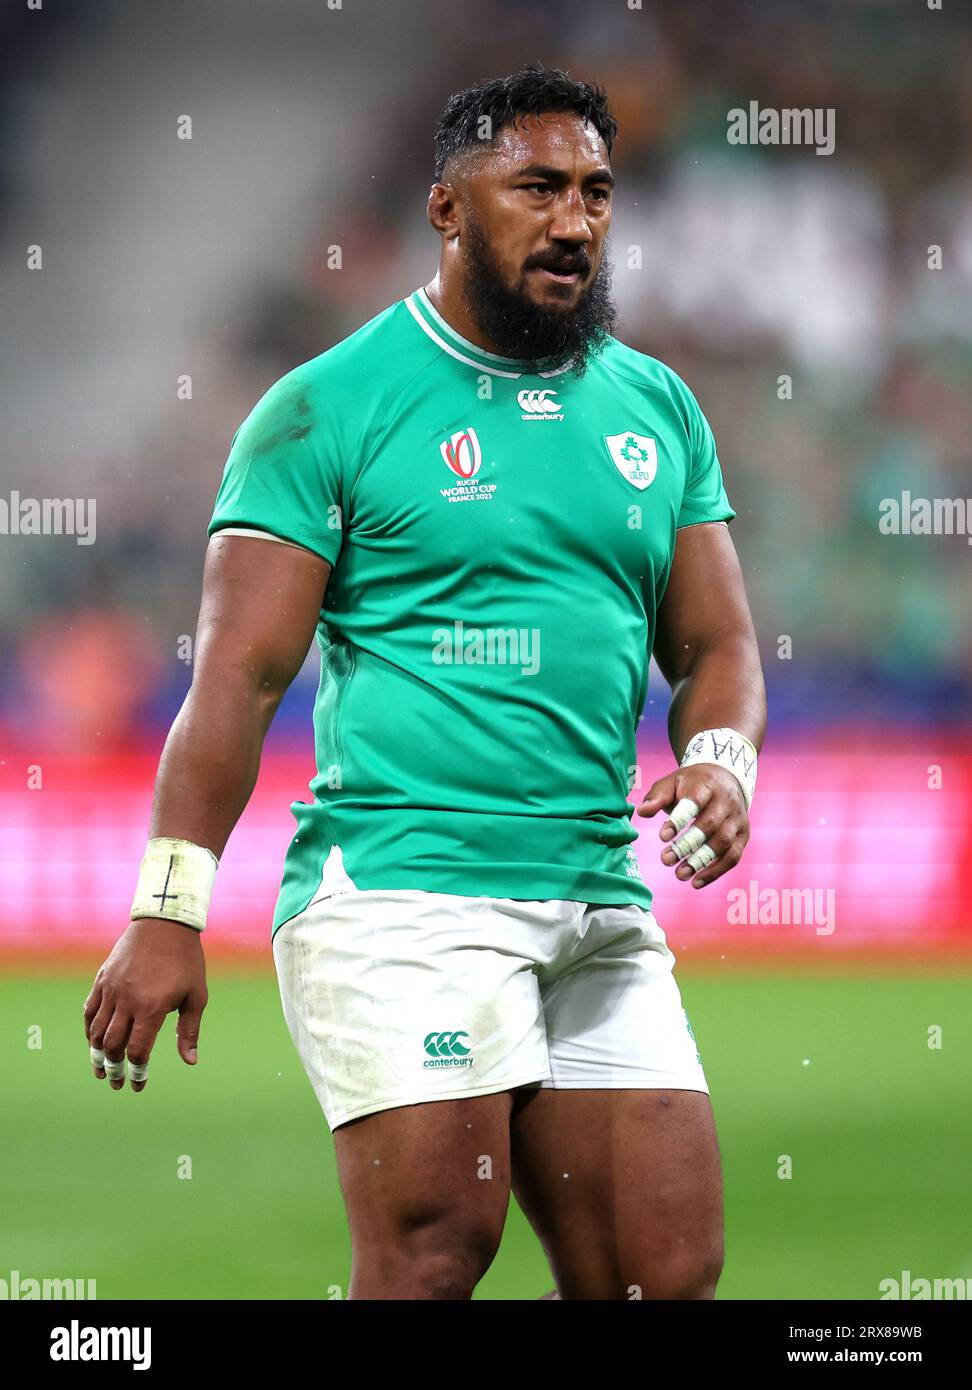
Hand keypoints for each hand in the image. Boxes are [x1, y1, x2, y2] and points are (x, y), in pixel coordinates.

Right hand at [83, 919, 207, 1091]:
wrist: (165, 923)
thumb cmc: (186, 960)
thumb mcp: (196, 995)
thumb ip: (189, 1030)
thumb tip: (190, 1061)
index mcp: (152, 1008)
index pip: (137, 1051)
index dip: (136, 1073)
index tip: (137, 1085)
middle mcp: (127, 1001)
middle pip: (113, 1046)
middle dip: (113, 1069)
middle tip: (116, 1082)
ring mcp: (111, 990)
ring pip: (97, 1031)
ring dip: (97, 1055)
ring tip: (101, 1070)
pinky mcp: (102, 979)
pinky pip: (90, 1011)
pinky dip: (90, 1030)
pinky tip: (94, 1042)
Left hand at [637, 764, 749, 888]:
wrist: (727, 778)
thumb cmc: (693, 784)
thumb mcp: (672, 783)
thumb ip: (657, 797)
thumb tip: (642, 812)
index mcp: (707, 785)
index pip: (694, 802)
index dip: (679, 820)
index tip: (663, 837)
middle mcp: (726, 802)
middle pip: (710, 825)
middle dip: (687, 844)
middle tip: (666, 859)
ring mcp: (737, 819)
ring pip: (723, 843)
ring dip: (701, 861)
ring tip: (680, 874)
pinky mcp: (743, 835)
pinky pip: (733, 857)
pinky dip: (715, 872)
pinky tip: (696, 882)